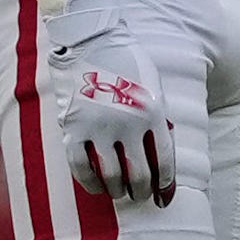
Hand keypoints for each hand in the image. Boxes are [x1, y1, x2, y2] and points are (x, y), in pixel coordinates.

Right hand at [42, 0, 174, 206]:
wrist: (90, 41)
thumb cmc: (127, 63)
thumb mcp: (154, 87)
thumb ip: (158, 119)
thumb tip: (162, 152)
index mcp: (154, 113)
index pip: (165, 160)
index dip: (166, 184)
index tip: (164, 197)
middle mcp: (128, 124)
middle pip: (139, 174)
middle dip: (143, 192)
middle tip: (142, 198)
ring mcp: (99, 128)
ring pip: (111, 176)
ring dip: (118, 191)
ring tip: (121, 194)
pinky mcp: (73, 129)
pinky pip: (81, 167)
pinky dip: (90, 183)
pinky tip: (96, 189)